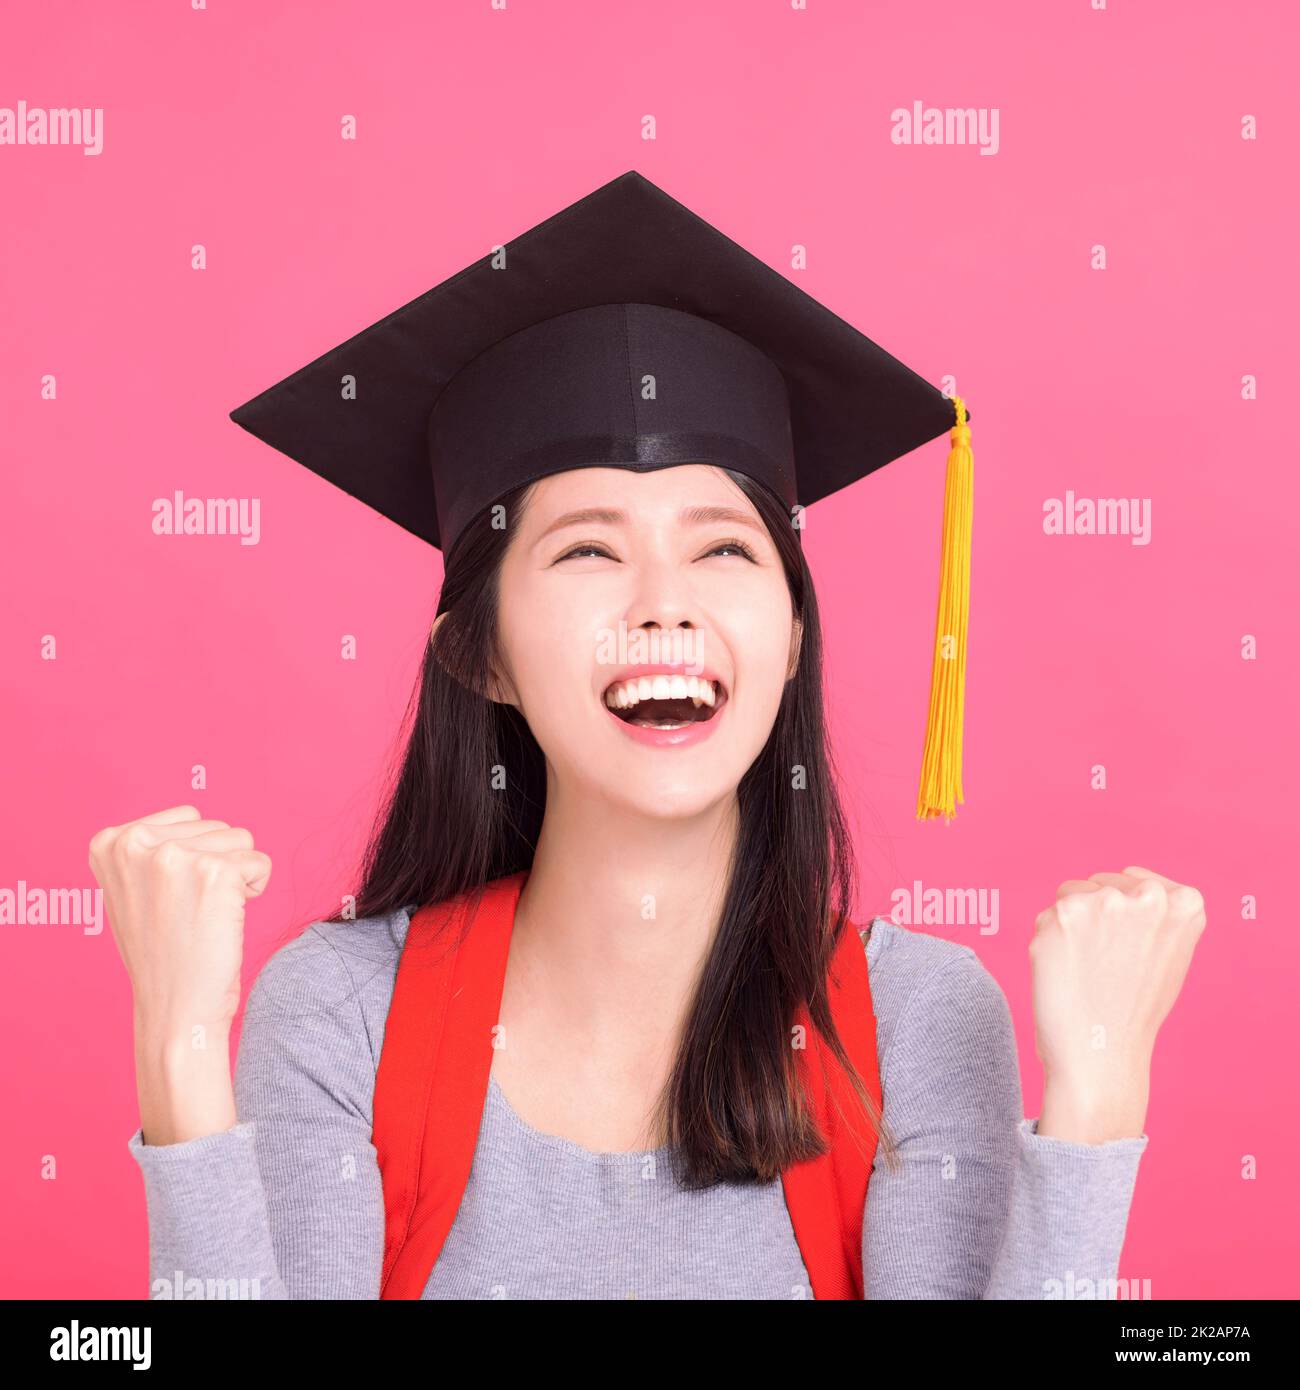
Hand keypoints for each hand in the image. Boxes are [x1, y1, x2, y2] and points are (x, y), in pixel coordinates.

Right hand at [89, 804, 271, 1040]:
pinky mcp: (214, 873)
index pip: (189, 817)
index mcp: (111, 842)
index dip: (195, 857)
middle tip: (190, 912)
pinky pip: (259, 863)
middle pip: (217, 825)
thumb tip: (193, 818)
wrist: (175, 1010)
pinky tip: (225, 919)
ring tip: (206, 915)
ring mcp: (174, 857)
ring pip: (241, 839)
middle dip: (217, 865)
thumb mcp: (134, 890)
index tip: (171, 897)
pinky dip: (254, 889)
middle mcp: (136, 843)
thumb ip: (151, 849)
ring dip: (236, 876)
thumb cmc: (162, 953)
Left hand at [1029, 866, 1206, 1141]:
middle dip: (1095, 917)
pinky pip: (1046, 916)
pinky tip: (1067, 972)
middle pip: (1099, 884)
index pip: (1135, 879)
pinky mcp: (1063, 915)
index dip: (1125, 917)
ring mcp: (1105, 903)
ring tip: (1088, 970)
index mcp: (1184, 902)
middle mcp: (1148, 896)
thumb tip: (1129, 876)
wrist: (1102, 1055)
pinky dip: (1049, 941)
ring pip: (1070, 896)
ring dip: (1070, 926)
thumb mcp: (1168, 953)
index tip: (1130, 950)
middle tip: (1106, 967)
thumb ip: (1156, 912)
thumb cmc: (1133, 1009)